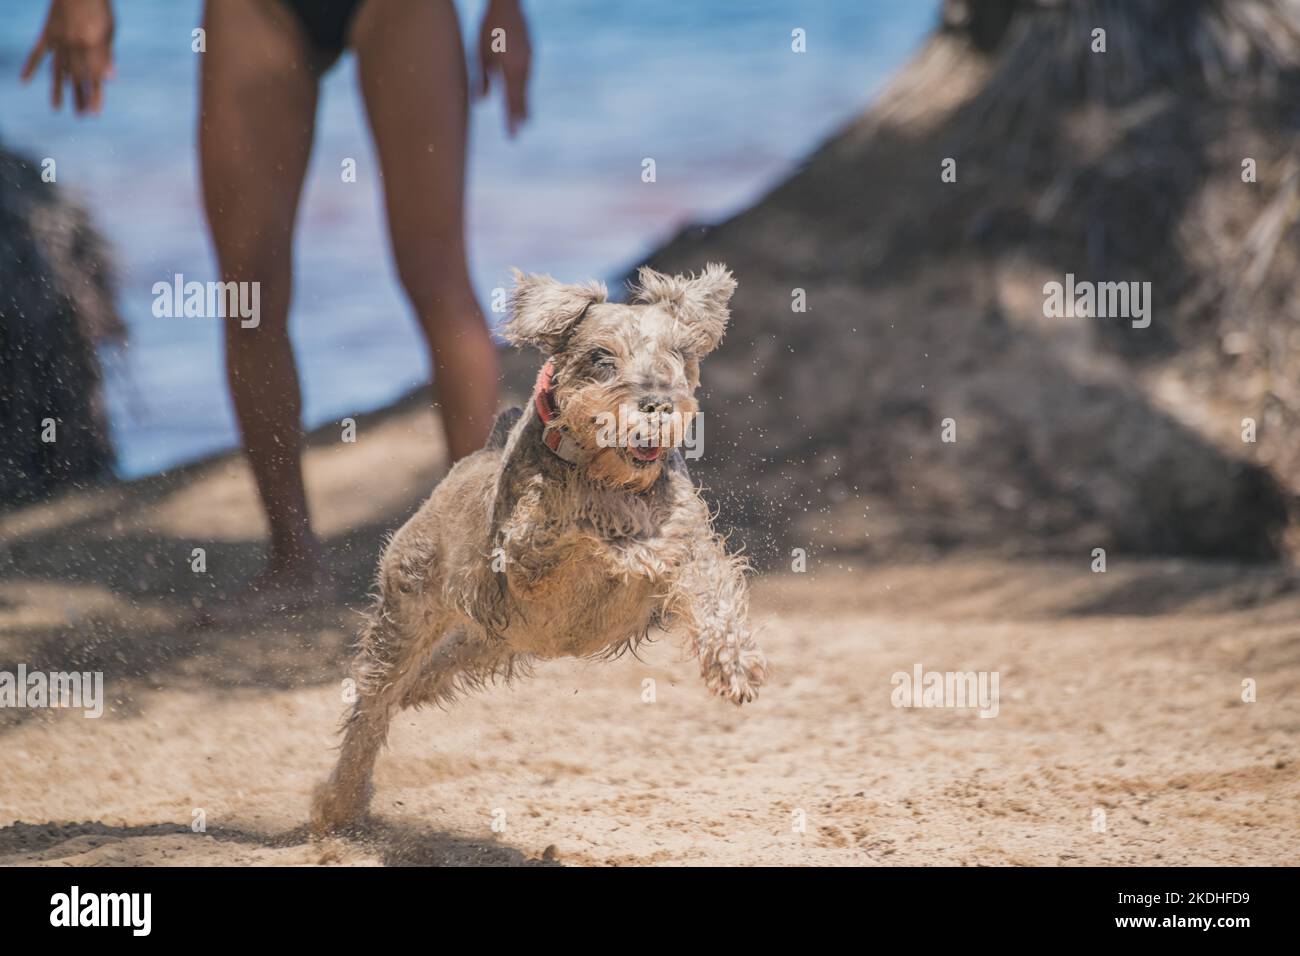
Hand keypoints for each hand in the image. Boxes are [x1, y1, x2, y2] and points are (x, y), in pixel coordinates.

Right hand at [22, 0, 114, 114]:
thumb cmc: (98, 5)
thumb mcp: (109, 29)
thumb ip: (107, 54)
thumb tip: (109, 78)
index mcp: (92, 46)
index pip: (95, 78)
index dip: (95, 97)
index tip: (95, 114)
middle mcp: (73, 46)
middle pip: (76, 78)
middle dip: (79, 98)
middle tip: (80, 116)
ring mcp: (58, 40)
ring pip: (57, 70)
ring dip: (58, 90)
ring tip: (57, 108)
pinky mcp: (47, 33)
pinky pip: (37, 52)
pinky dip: (30, 67)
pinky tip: (24, 81)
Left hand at [477, 0, 530, 136]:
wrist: (508, 4)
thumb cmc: (489, 28)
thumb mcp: (480, 53)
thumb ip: (482, 78)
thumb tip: (482, 102)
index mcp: (511, 70)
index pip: (511, 102)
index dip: (511, 120)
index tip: (512, 136)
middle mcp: (524, 68)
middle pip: (522, 98)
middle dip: (520, 115)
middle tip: (519, 132)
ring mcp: (529, 60)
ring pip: (525, 87)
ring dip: (522, 102)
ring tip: (523, 118)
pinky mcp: (530, 52)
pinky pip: (526, 75)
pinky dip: (522, 87)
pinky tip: (520, 92)